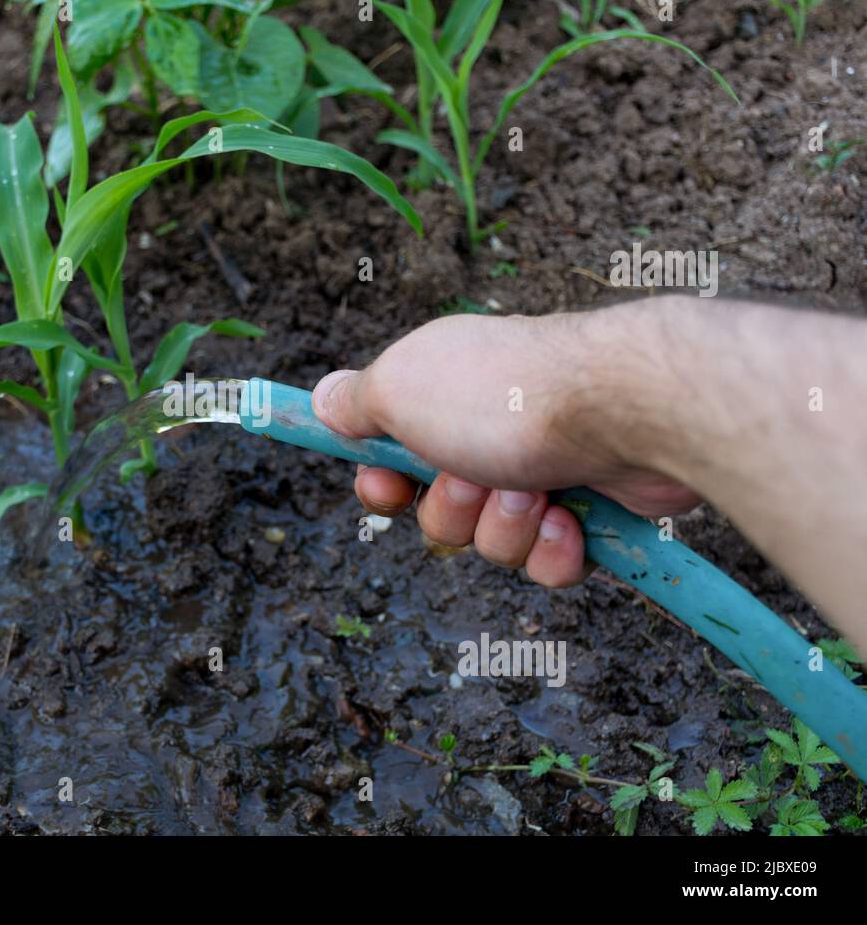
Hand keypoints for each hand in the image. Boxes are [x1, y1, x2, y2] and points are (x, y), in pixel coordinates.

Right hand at [312, 307, 700, 586]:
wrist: (628, 408)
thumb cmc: (504, 397)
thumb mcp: (400, 388)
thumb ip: (354, 401)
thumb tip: (322, 399)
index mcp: (442, 394)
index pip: (392, 456)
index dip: (382, 483)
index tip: (384, 489)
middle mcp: (489, 431)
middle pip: (439, 510)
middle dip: (453, 508)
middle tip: (476, 477)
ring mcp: (543, 470)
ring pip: (492, 541)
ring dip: (505, 525)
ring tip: (536, 490)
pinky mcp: (593, 510)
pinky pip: (546, 562)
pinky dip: (554, 548)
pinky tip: (571, 521)